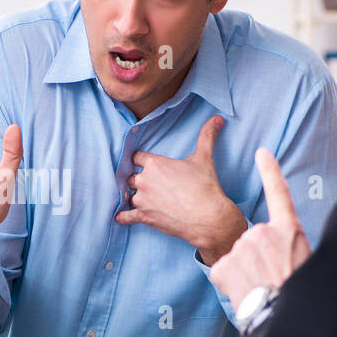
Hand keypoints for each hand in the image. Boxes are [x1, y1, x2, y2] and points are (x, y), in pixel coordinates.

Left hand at [114, 114, 246, 264]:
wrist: (207, 217)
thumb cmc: (204, 187)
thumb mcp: (204, 158)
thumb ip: (207, 136)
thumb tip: (217, 118)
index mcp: (155, 164)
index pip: (137, 157)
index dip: (139, 159)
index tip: (140, 161)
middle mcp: (145, 180)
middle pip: (131, 177)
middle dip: (137, 179)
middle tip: (143, 181)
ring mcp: (143, 200)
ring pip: (129, 196)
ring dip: (132, 196)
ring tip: (134, 197)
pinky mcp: (144, 217)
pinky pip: (127, 216)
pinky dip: (123, 216)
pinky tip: (119, 217)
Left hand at [209, 148, 311, 308]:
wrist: (281, 313)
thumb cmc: (296, 288)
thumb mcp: (302, 258)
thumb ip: (285, 245)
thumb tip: (277, 250)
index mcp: (287, 228)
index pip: (278, 192)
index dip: (269, 171)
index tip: (261, 152)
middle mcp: (262, 232)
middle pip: (252, 237)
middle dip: (257, 256)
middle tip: (270, 275)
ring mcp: (241, 246)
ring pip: (238, 255)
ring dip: (245, 271)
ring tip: (260, 286)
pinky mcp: (224, 264)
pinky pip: (225, 271)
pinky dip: (232, 282)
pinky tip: (245, 291)